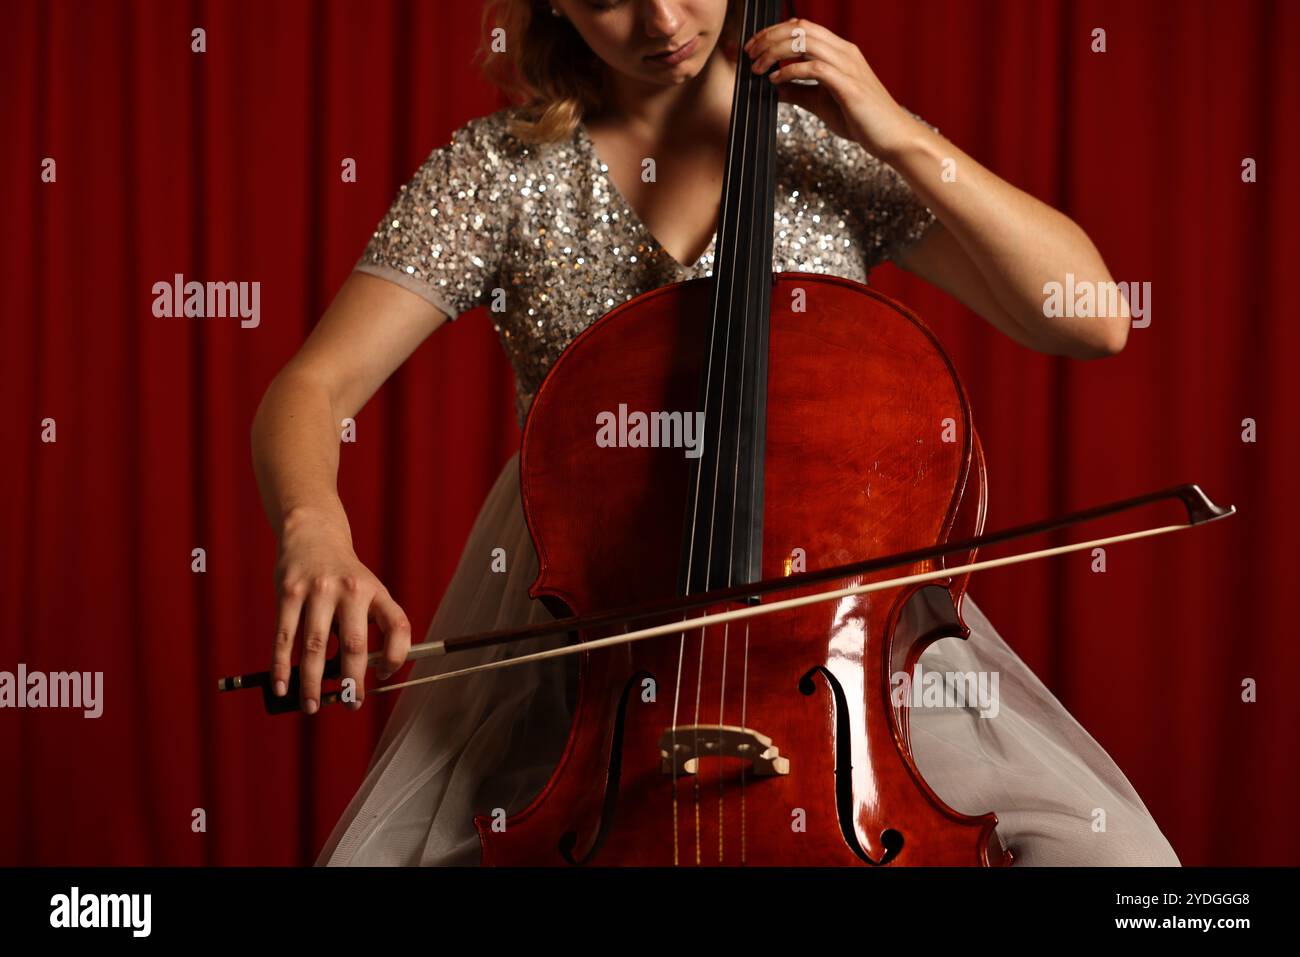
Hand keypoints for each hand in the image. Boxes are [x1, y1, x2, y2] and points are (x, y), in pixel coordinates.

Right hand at [272, 508, 411, 713]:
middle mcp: (350, 590)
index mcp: (376, 592)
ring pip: (316, 646)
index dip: (396, 656)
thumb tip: (363, 674)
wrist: (313, 534)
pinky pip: (285, 636)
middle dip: (352, 681)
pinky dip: (282, 666)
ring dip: (313, 682)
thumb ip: (370, 625)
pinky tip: (282, 686)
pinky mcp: (289, 593)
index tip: (382, 677)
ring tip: (312, 706)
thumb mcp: (367, 591)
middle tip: (350, 704)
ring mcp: (318, 591)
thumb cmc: (345, 575)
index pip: (398, 626)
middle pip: (355, 644)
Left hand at [744, 18, 919, 159]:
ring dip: (775, 52)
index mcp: (839, 51)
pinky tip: (776, 81)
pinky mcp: (848, 85)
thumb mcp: (822, 103)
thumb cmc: (861, 120)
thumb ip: (800, 92)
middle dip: (769, 37)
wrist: (892, 137)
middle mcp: (844, 52)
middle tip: (749, 54)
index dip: (774, 32)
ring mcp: (847, 66)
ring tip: (758, 68)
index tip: (754, 47)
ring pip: (805, 42)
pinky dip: (790, 71)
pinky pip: (814, 68)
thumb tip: (776, 88)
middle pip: (800, 28)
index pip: (803, 27)